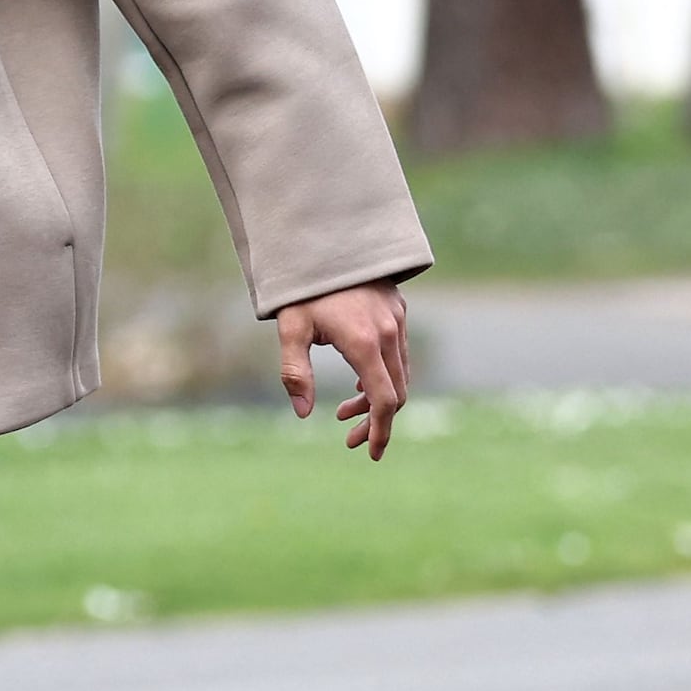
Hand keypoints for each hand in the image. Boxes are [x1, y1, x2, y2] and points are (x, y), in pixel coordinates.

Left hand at [276, 280, 407, 459]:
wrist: (325, 238)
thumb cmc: (302, 287)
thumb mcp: (290, 328)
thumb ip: (295, 372)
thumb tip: (303, 414)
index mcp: (364, 342)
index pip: (384, 399)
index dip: (379, 430)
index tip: (370, 452)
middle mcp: (388, 333)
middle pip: (396, 392)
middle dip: (375, 421)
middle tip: (348, 437)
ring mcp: (396, 321)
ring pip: (400, 374)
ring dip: (377, 399)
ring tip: (344, 413)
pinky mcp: (397, 311)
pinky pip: (399, 355)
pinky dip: (384, 376)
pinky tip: (360, 382)